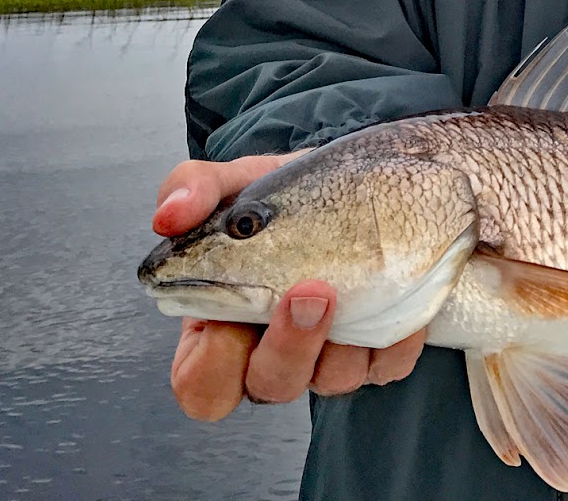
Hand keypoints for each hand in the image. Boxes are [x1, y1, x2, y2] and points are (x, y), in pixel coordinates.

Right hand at [153, 157, 428, 419]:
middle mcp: (271, 353)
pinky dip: (397, 337)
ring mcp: (327, 357)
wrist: (344, 180)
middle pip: (271, 386)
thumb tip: (169, 215)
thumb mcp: (232, 182)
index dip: (213, 365)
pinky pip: (389, 364)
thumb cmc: (276, 196)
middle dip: (291, 347)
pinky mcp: (377, 350)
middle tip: (311, 291)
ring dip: (345, 340)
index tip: (228, 316)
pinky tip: (398, 293)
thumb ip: (194, 188)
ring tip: (354, 283)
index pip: (202, 386)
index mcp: (218, 330)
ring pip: (333, 381)